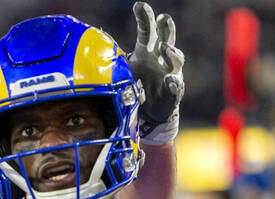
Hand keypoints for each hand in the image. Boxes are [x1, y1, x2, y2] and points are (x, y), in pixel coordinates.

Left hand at [127, 2, 184, 145]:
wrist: (151, 111)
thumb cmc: (139, 84)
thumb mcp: (126, 70)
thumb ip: (117, 58)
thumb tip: (97, 42)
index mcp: (149, 50)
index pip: (147, 31)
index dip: (144, 18)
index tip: (139, 5)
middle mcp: (163, 58)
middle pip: (168, 39)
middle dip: (167, 28)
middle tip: (164, 18)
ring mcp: (172, 73)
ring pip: (177, 60)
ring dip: (172, 53)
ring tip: (164, 49)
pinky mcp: (174, 91)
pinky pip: (176, 87)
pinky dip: (173, 84)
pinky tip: (169, 81)